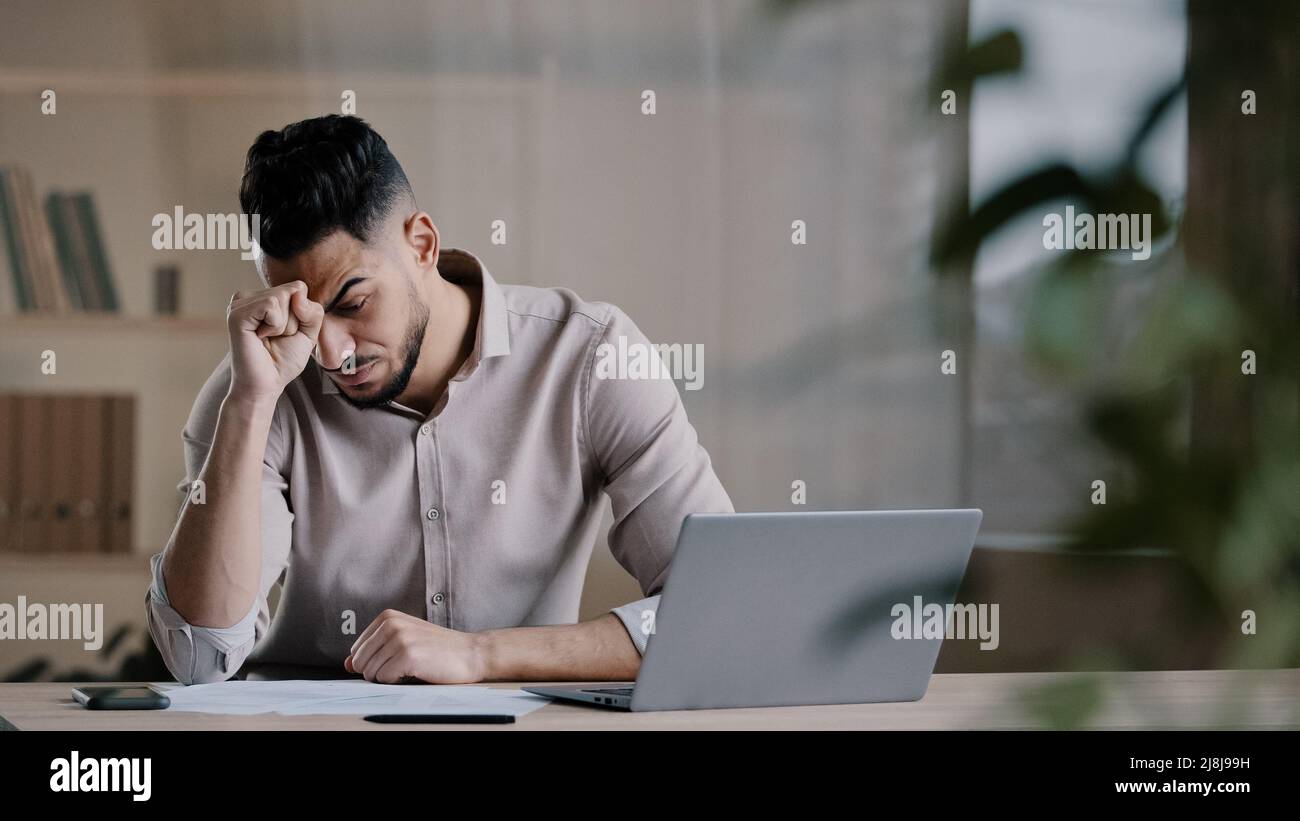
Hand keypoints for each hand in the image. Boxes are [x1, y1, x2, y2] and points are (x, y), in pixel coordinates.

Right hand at [226, 281, 323, 403]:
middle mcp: (250, 296)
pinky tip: (260, 337)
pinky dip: (275, 325)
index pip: (298, 288)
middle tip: (277, 338)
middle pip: (293, 290)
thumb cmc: (284, 360)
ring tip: (268, 338)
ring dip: (285, 325)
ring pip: (283, 296)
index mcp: (264, 297)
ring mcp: (240, 303)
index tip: (287, 333)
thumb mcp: (309, 333)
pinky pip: (272, 306)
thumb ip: (312, 310)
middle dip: (295, 320)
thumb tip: (297, 292)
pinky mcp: (237, 314)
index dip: (303, 314)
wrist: (267, 384)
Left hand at [345, 609, 487, 683]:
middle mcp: (391, 624)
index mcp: (387, 617)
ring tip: (412, 667)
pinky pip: (385, 679)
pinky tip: (417, 671)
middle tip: (404, 665)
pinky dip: (399, 681)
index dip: (373, 662)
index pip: (356, 651)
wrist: (470, 653)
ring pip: (370, 673)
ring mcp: (399, 639)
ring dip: (390, 677)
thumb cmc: (437, 649)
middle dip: (379, 671)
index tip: (396, 658)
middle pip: (360, 663)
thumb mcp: (403, 642)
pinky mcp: (408, 655)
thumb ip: (374, 651)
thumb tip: (347, 664)